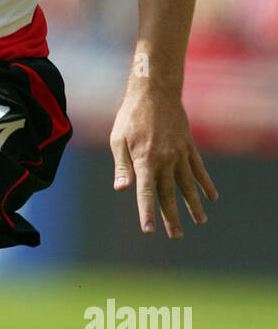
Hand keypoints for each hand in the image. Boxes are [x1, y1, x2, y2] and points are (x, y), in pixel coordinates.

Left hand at [110, 86, 217, 238]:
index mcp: (145, 160)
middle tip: (177, 236)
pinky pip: (199, 169)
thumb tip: (121, 189)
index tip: (149, 231)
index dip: (147, 213)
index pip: (146, 193)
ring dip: (194, 204)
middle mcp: (165, 160)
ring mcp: (179, 154)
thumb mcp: (118, 139)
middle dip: (172, 217)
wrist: (155, 92)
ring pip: (188, 184)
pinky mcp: (188, 147)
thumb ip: (121, 166)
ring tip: (200, 222)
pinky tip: (212, 197)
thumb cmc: (130, 117)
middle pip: (169, 194)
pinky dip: (205, 183)